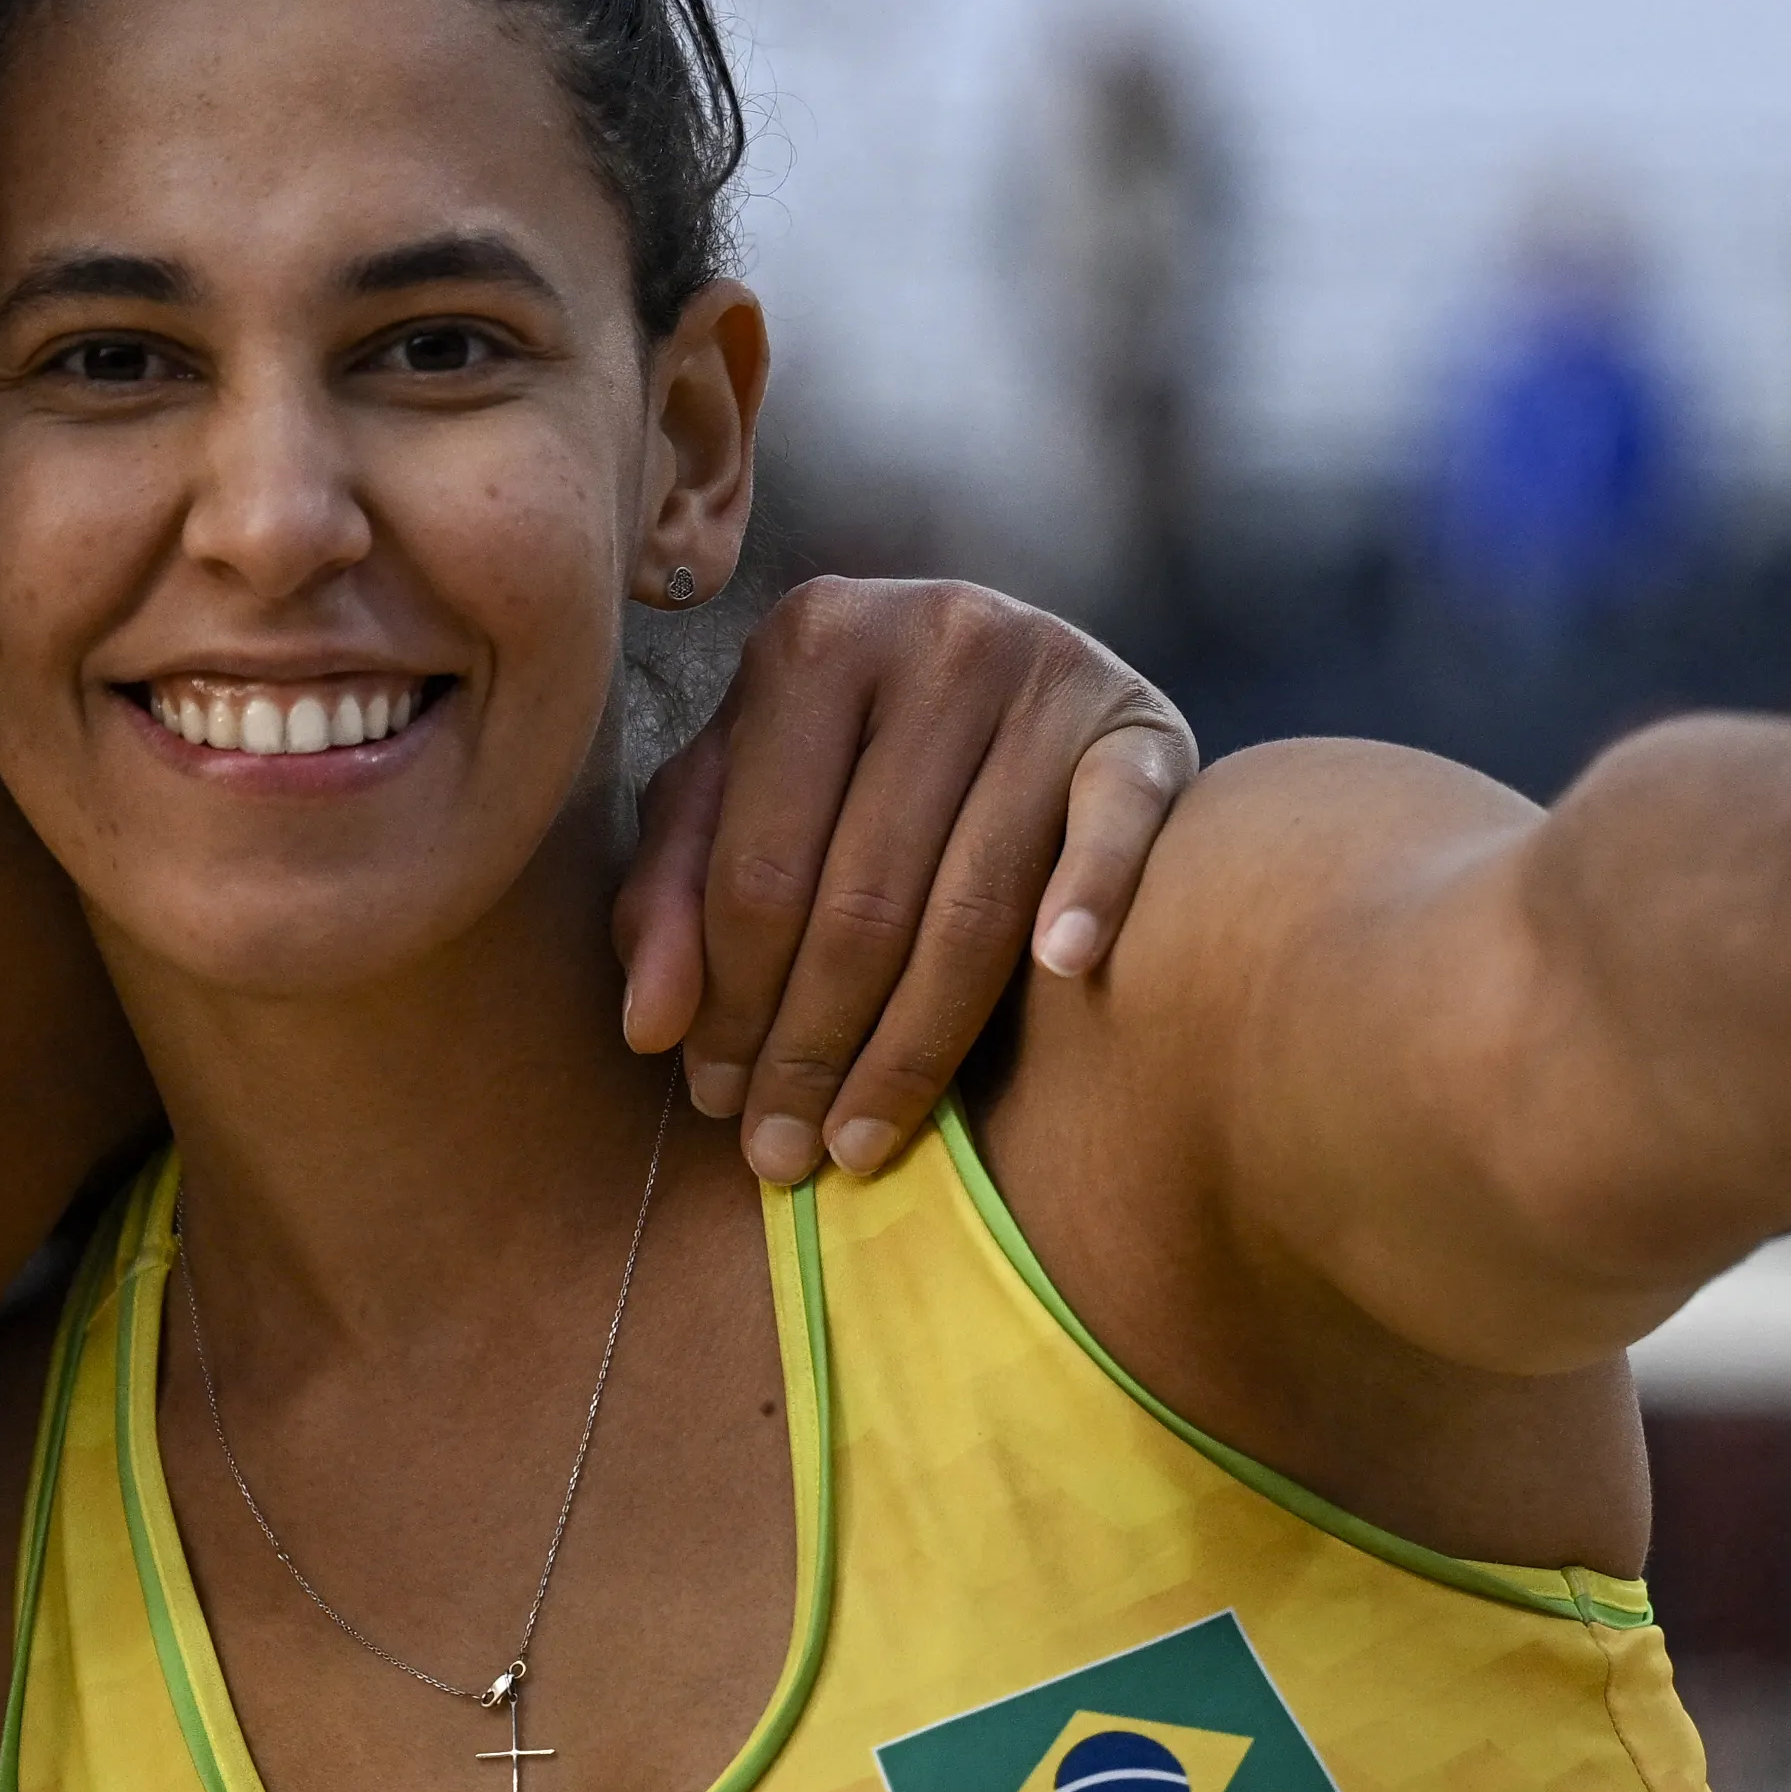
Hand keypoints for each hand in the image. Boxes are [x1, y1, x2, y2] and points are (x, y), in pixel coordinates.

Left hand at [618, 585, 1196, 1182]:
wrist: (1032, 673)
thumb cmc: (855, 755)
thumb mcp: (740, 794)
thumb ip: (671, 894)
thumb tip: (651, 1032)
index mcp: (812, 640)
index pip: (756, 866)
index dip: (731, 1003)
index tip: (717, 1104)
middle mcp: (931, 638)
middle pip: (861, 899)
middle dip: (812, 1046)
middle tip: (785, 1153)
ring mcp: (1045, 677)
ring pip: (972, 904)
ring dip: (914, 1047)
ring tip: (862, 1143)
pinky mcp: (1139, 726)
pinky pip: (1117, 827)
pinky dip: (1091, 895)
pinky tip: (1062, 973)